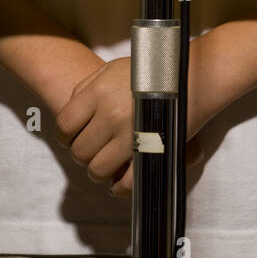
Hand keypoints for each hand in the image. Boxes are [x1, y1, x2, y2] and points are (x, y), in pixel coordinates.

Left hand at [54, 38, 213, 197]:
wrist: (192, 75)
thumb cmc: (150, 71)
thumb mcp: (111, 69)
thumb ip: (85, 89)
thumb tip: (69, 116)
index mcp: (97, 93)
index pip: (64, 126)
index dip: (65, 137)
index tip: (72, 138)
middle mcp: (111, 115)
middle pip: (79, 152)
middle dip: (83, 154)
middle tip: (94, 150)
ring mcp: (130, 135)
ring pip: (97, 170)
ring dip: (98, 171)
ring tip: (107, 163)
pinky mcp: (149, 151)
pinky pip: (125, 183)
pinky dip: (119, 187)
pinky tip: (118, 182)